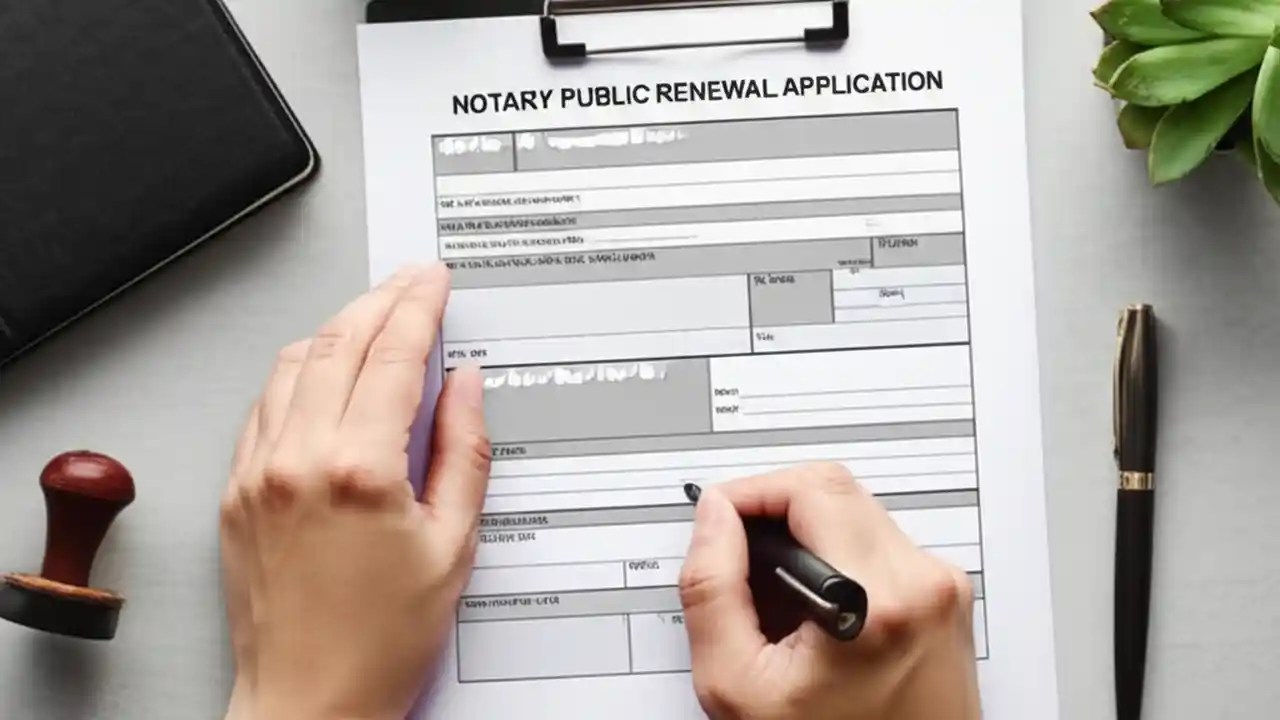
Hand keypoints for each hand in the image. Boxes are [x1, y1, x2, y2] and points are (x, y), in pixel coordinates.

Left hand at [220, 264, 490, 719]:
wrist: (310, 700)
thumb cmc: (381, 641)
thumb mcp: (453, 546)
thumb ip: (464, 452)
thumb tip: (465, 387)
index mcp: (360, 471)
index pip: (394, 357)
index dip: (420, 307)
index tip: (435, 282)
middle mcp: (299, 461)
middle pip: (341, 344)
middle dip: (381, 300)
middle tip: (411, 282)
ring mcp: (258, 474)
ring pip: (294, 364)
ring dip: (338, 330)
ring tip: (372, 319)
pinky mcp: (236, 491)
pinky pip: (263, 406)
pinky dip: (298, 374)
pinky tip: (323, 374)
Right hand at [678, 463, 979, 719]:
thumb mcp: (738, 686)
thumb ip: (712, 590)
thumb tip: (713, 519)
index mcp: (878, 599)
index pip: (809, 488)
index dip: (749, 493)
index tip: (717, 519)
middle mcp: (925, 583)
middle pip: (834, 491)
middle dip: (774, 514)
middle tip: (740, 563)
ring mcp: (944, 590)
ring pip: (856, 514)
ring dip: (807, 538)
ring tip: (780, 604)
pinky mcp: (947, 598)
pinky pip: (880, 546)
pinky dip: (838, 561)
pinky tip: (816, 614)